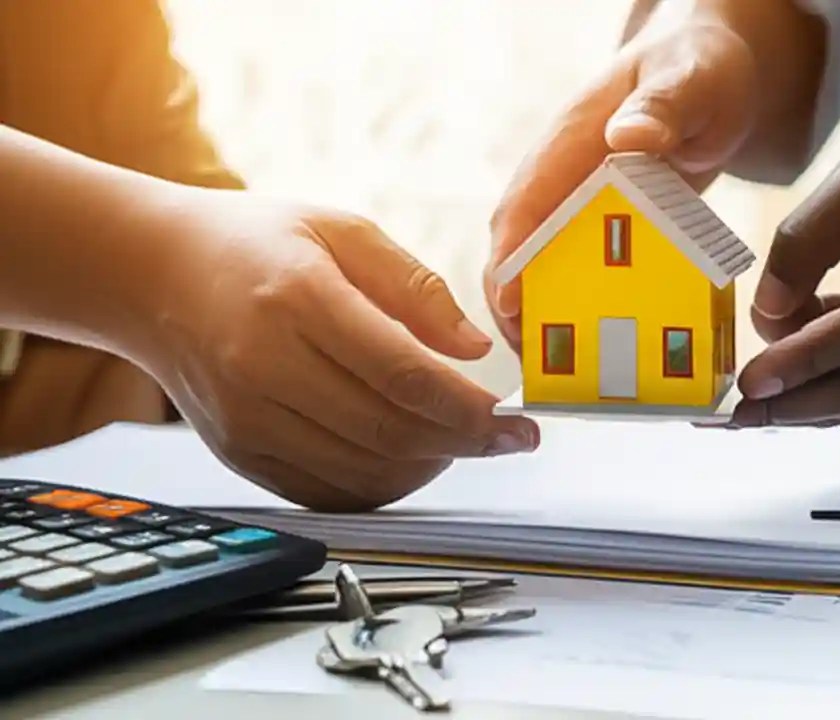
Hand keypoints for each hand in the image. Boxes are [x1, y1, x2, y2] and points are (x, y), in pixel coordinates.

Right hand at [140, 188, 538, 510]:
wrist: (151, 275)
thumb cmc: (256, 244)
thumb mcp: (342, 232)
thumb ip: (416, 288)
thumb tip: (474, 351)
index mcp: (298, 299)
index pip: (404, 376)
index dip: (472, 410)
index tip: (520, 423)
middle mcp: (265, 365)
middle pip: (390, 430)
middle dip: (465, 444)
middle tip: (508, 439)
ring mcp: (246, 418)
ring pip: (363, 472)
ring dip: (429, 466)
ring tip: (458, 440)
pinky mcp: (237, 452)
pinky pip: (325, 493)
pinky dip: (381, 486)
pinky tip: (410, 458)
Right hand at [486, 0, 822, 350]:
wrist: (712, 71)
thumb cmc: (702, 68)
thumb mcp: (693, 79)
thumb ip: (665, 104)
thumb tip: (630, 137)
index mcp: (572, 138)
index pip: (526, 201)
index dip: (512, 255)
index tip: (510, 303)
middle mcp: (563, 174)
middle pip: (519, 244)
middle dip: (516, 304)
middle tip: (534, 362)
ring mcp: (579, 200)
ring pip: (543, 262)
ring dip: (544, 312)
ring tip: (561, 369)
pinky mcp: (601, 222)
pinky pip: (580, 267)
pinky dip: (582, 304)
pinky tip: (601, 343)